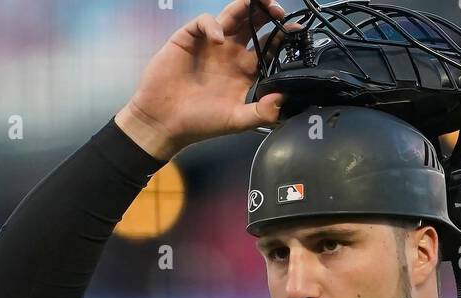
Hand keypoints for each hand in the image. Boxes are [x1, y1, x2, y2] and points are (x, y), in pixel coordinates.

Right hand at [115, 0, 294, 159]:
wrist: (164, 122)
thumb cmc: (199, 123)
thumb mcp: (236, 121)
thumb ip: (261, 112)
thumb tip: (282, 99)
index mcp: (245, 71)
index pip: (269, 47)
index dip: (283, 37)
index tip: (296, 32)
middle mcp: (231, 53)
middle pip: (254, 23)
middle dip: (267, 12)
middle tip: (277, 12)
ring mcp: (212, 43)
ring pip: (233, 14)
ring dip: (246, 6)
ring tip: (257, 4)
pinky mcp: (190, 37)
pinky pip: (206, 22)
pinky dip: (214, 25)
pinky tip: (219, 39)